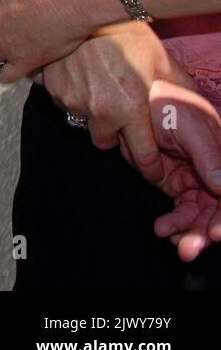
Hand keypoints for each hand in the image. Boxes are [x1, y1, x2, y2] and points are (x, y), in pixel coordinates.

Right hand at [33, 21, 191, 187]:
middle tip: (118, 113)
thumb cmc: (125, 34)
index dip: (150, 168)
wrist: (82, 10)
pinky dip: (71, 94)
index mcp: (130, 109)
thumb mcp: (160, 61)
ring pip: (82, 121)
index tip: (153, 171)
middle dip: (113, 133)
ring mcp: (72, 101)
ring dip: (90, 112)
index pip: (143, 157)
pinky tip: (79, 75)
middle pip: (105, 143)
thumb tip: (199, 111)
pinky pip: (63, 103)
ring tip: (97, 87)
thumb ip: (177, 90)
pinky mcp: (52, 89)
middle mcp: (99, 111)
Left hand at [147, 80, 220, 261]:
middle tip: (190, 248)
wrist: (137, 101)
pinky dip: (176, 224)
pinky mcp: (179, 185)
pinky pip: (183, 211)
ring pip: (202, 215)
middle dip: (207, 233)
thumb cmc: (167, 105)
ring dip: (191, 233)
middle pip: (219, 210)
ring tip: (176, 245)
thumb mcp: (189, 126)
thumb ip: (209, 156)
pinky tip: (164, 231)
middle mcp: (218, 172)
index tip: (214, 233)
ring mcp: (200, 180)